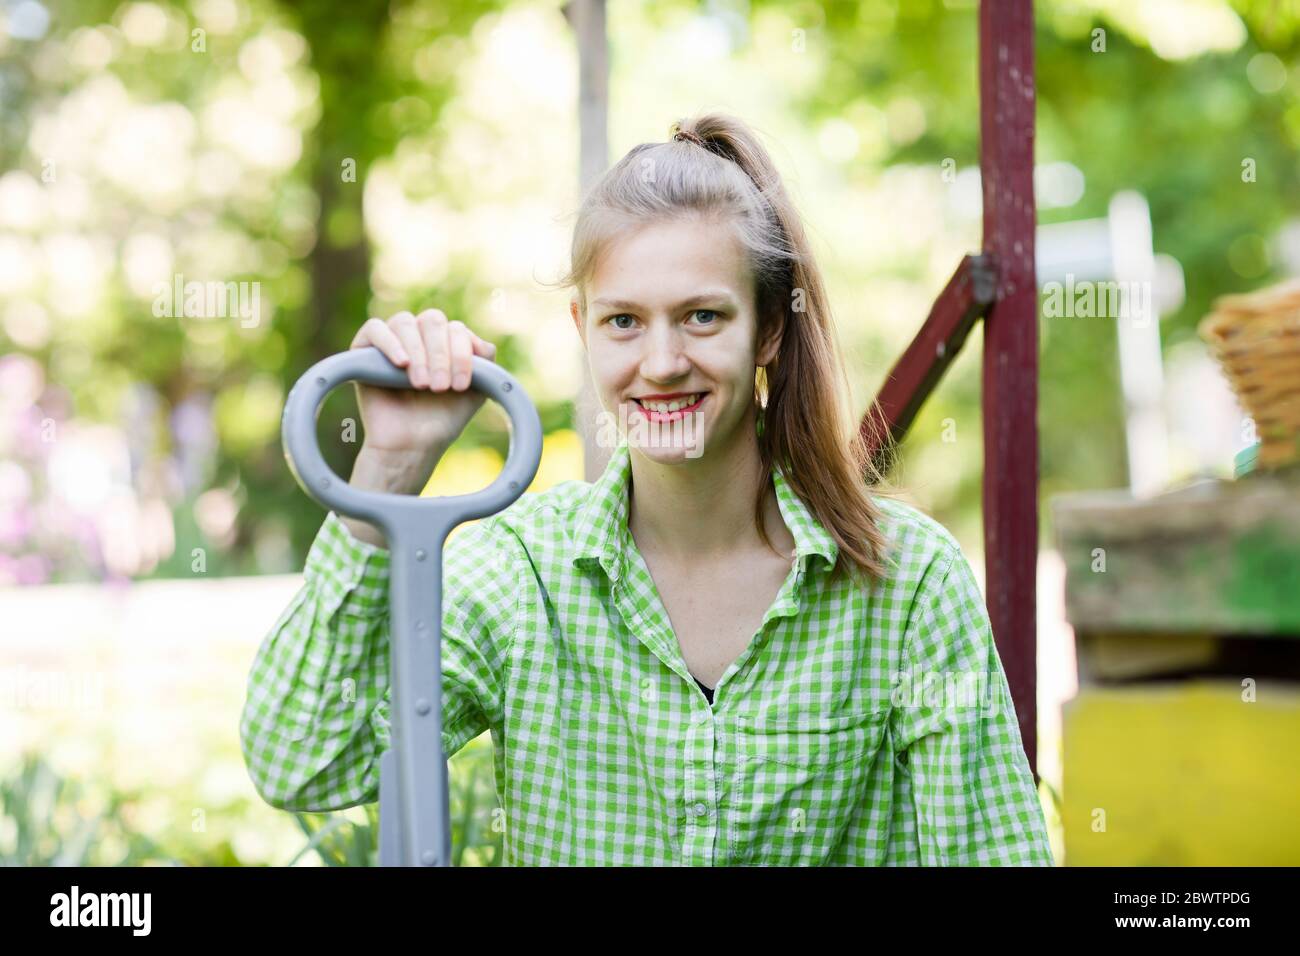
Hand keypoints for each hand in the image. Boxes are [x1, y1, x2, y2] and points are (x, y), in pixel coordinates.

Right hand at [340, 310, 497, 545]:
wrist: (411, 446)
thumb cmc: (441, 419)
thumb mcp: (475, 390)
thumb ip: (484, 363)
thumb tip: (481, 341)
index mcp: (444, 342)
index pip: (456, 329)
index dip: (462, 354)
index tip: (461, 386)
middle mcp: (418, 336)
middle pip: (432, 320)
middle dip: (441, 354)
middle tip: (440, 387)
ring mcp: (391, 340)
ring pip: (405, 322)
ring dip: (419, 352)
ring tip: (421, 384)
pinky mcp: (363, 349)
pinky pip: (374, 328)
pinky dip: (390, 342)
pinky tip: (402, 363)